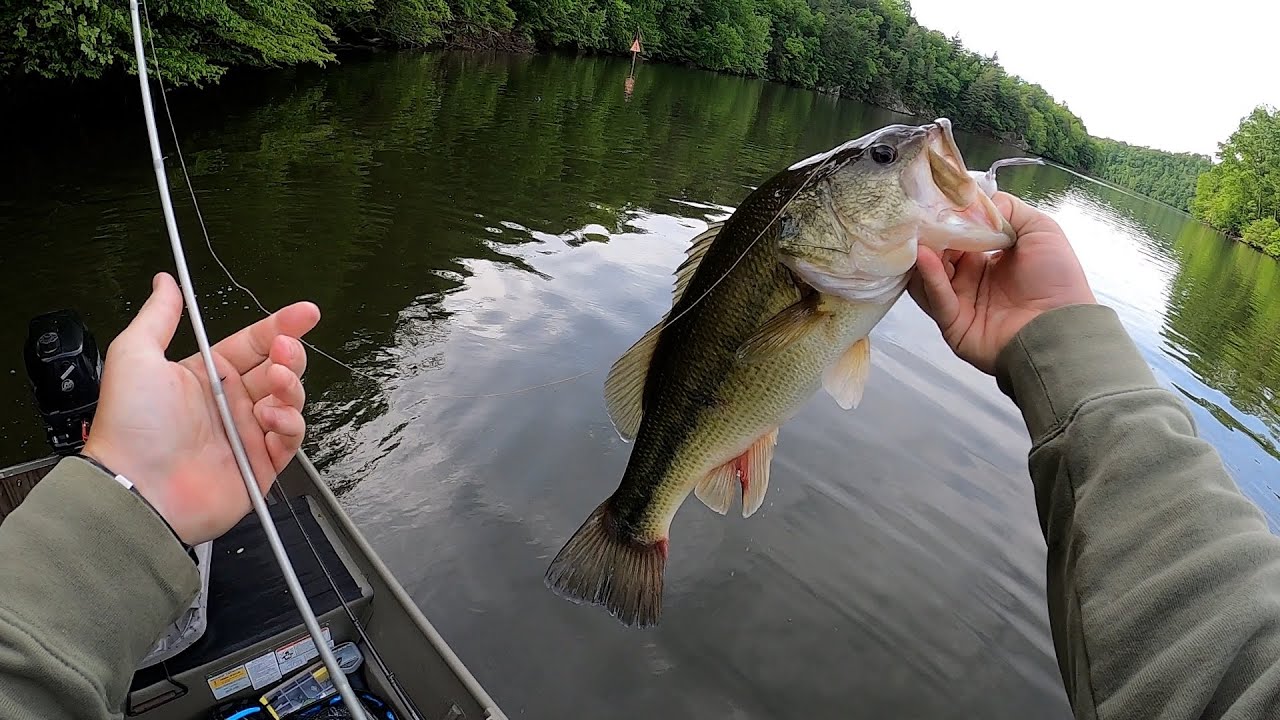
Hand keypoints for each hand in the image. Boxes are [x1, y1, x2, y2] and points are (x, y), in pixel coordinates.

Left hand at [83, 273, 319, 544]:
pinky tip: (271, 418)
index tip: (305, 312)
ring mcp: (247, 434)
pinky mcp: (261, 465)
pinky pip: (291, 438)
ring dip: (290, 385)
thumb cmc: (131, 426)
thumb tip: (165, 282)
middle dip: (290, 354)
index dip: (280, 324)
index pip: (253, 343)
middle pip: (279, 368)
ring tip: (276, 383)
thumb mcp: (135, 355)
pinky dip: (289, 424)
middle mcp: (229, 404)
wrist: (138, 487)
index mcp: (206, 376)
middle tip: (285, 349)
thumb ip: (158, 316)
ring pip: (290, 400)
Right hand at [908, 191, 1096, 374]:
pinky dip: (928, 276)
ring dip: (924, 254)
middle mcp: (971, 280)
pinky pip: (936, 298)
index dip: (949, 219)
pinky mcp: (952, 323)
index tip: (935, 200)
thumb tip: (976, 202)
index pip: (959, 236)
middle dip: (931, 234)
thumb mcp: (1041, 230)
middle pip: (939, 254)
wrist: (1062, 327)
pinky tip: (925, 257)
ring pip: (930, 275)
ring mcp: (960, 302)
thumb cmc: (1058, 280)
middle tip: (919, 216)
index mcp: (990, 260)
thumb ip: (1009, 210)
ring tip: (919, 234)